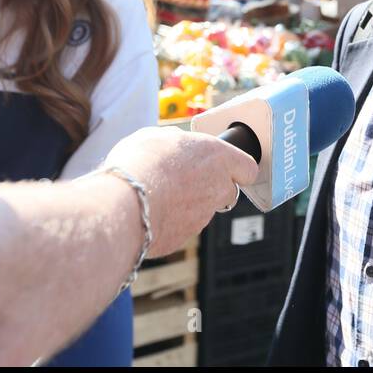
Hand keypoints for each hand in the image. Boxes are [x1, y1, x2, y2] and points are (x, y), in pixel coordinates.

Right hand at [102, 127, 258, 256]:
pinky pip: (182, 227)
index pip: (248, 168)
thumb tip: (176, 143)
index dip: (236, 167)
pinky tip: (149, 211)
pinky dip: (171, 221)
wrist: (125, 204)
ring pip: (203, 210)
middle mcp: (218, 188)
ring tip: (158, 195)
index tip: (222, 166)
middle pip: (228, 191)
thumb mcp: (156, 136)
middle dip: (212, 187)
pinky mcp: (185, 237)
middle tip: (185, 180)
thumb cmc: (141, 162)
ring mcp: (203, 216)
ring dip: (188, 204)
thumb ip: (176, 140)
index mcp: (218, 157)